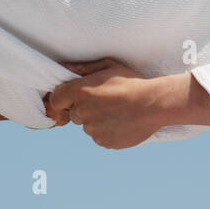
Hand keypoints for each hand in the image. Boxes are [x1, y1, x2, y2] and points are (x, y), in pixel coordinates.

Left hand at [48, 58, 173, 149]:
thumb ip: (83, 68)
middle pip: (73, 114)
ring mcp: (93, 130)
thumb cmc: (132, 82)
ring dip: (96, 121)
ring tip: (116, 112)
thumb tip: (63, 68)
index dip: (63, 99)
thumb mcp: (108, 66)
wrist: (154, 104)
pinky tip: (120, 122)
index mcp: (80, 92)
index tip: (73, 98)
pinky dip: (106, 131)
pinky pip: (99, 137)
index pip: (56, 100)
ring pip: (88, 127)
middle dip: (84, 109)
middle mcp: (82, 112)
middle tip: (104, 102)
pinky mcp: (104, 142)